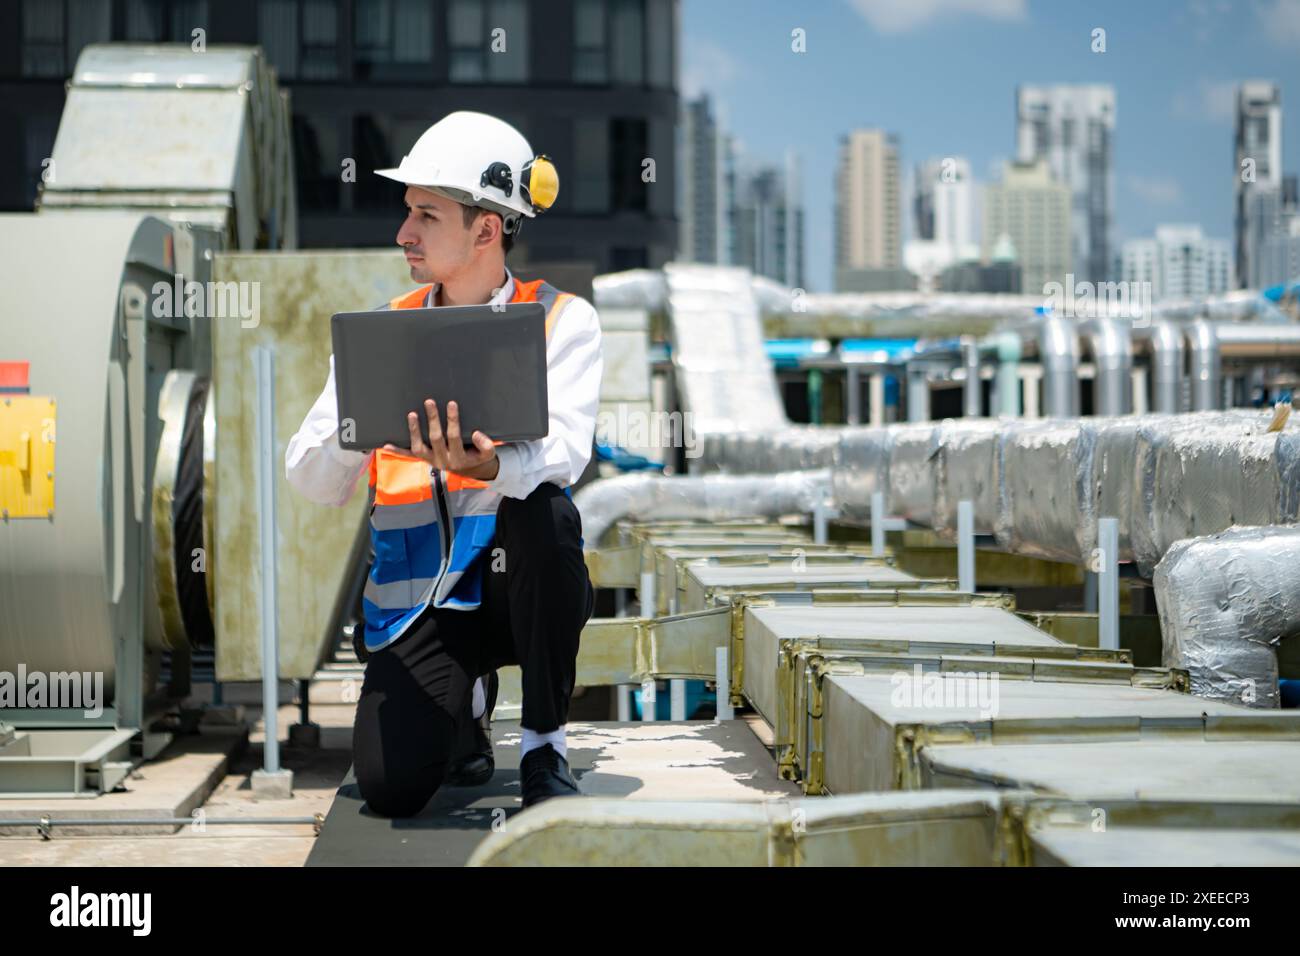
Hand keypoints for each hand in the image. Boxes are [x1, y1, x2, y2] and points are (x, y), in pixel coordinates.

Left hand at [384, 399, 499, 480]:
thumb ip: (486, 445)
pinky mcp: (423, 459)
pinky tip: (386, 445)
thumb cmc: (477, 456)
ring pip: (419, 447)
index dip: (452, 420)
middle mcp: (442, 460)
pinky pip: (409, 456)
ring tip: (412, 414)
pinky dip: (398, 451)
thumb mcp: (487, 454)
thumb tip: (476, 433)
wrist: (468, 470)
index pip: (454, 436)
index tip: (452, 403)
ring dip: (414, 431)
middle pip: (436, 438)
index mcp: (458, 458)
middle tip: (429, 401)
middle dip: (433, 419)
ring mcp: (431, 460)